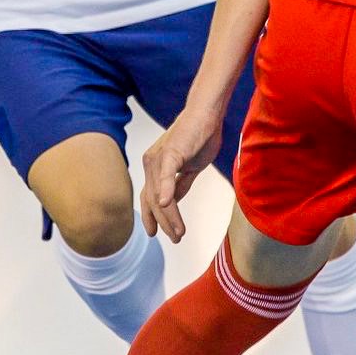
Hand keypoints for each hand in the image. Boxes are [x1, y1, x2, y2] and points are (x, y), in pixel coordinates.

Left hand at [139, 107, 223, 242]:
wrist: (206, 115)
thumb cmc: (199, 138)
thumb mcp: (189, 168)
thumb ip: (180, 184)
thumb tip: (173, 202)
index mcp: (155, 168)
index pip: (149, 199)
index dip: (152, 218)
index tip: (157, 234)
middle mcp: (151, 164)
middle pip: (153, 201)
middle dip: (164, 223)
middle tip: (176, 238)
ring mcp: (158, 158)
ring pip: (160, 194)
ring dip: (170, 216)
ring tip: (179, 232)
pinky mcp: (170, 152)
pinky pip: (166, 175)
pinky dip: (166, 190)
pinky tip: (167, 204)